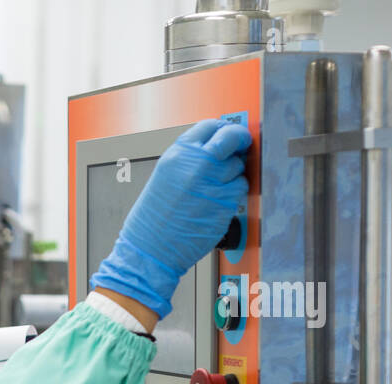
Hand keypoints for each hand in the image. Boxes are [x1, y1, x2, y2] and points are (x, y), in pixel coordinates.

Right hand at [90, 118, 251, 318]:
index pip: (211, 126)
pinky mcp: (225, 203)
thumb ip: (189, 158)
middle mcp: (197, 165)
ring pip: (238, 167)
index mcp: (178, 155)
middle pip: (232, 139)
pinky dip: (233, 195)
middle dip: (240, 141)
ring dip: (233, 175)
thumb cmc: (153, 219)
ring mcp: (213, 184)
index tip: (229, 134)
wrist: (150, 249)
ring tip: (214, 189)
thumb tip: (215, 148)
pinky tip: (215, 204)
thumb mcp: (165, 176)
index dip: (224, 128)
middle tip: (241, 146)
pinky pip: (239, 190)